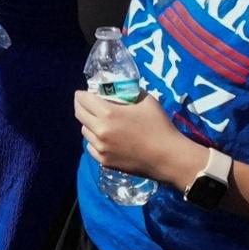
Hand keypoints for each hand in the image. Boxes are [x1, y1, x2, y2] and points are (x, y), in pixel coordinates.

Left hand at [75, 90, 204, 186]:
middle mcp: (100, 130)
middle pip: (79, 114)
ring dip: (89, 124)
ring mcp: (100, 147)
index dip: (82, 94)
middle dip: (81, 106)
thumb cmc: (160, 126)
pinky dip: (95, 141)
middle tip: (87, 104)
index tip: (85, 93)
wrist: (169, 157)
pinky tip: (105, 139)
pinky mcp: (104, 161)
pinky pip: (91, 147)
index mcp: (108, 113)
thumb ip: (129, 92)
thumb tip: (118, 88)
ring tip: (100, 122)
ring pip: (84, 131)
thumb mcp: (146, 101)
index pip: (82, 99)